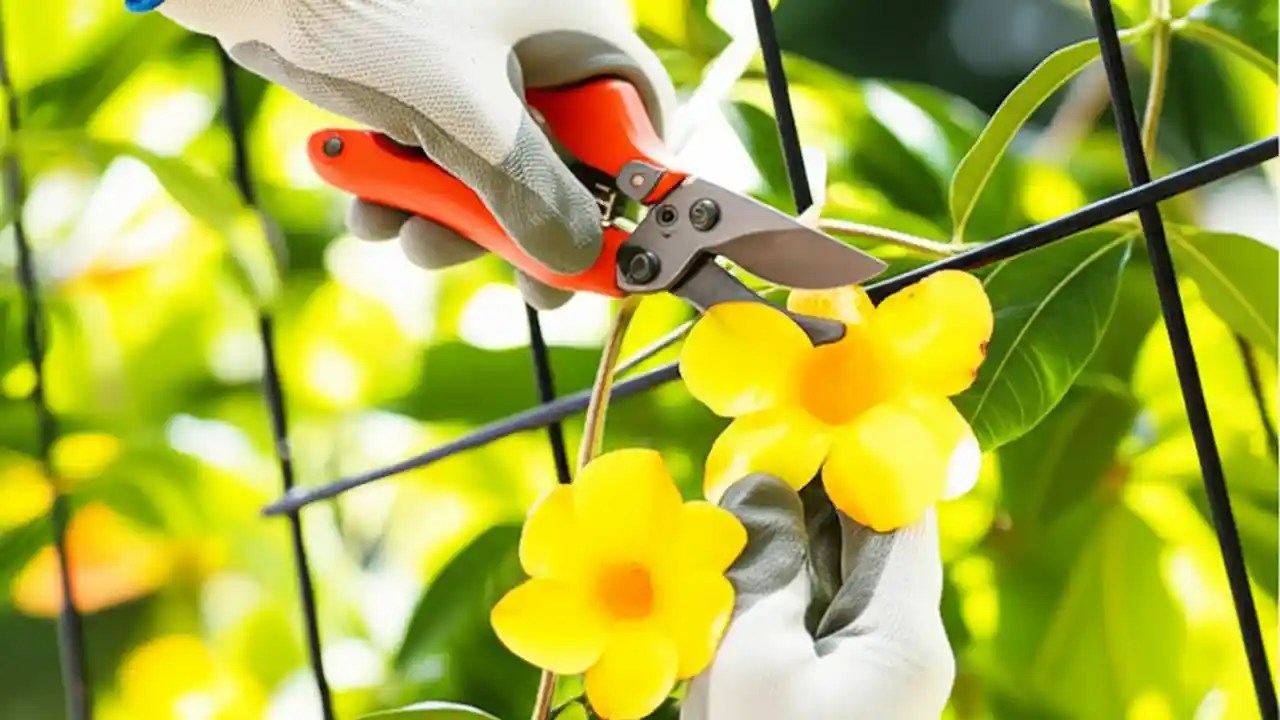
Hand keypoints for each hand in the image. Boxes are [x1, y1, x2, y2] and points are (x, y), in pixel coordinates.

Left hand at [144, 0, 674, 308]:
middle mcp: (536, 44)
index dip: (629, 200)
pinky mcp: (421, 78)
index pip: (638, 125)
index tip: (605, 260)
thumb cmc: (367, 10)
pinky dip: (407, 187)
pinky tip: (366, 202)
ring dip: (448, 216)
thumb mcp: (461, 116)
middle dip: (519, 223)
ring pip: (492, 166)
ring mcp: (476, 61)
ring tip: (402, 232)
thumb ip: (528, 192)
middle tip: (520, 286)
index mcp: (576, 31)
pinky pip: (438, 151)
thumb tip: (576, 261)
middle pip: (563, 160)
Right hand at [681, 475, 956, 719]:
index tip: (790, 426)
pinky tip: (736, 570)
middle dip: (809, 495)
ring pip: (841, 579)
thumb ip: (762, 559)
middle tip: (745, 459)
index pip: (901, 512)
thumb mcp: (747, 655)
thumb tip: (762, 482)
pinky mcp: (843, 694)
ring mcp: (877, 676)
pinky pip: (820, 617)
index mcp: (906, 637)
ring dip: (790, 540)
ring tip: (730, 508)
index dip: (849, 459)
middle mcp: (907, 652)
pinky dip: (784, 587)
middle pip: (872, 542)